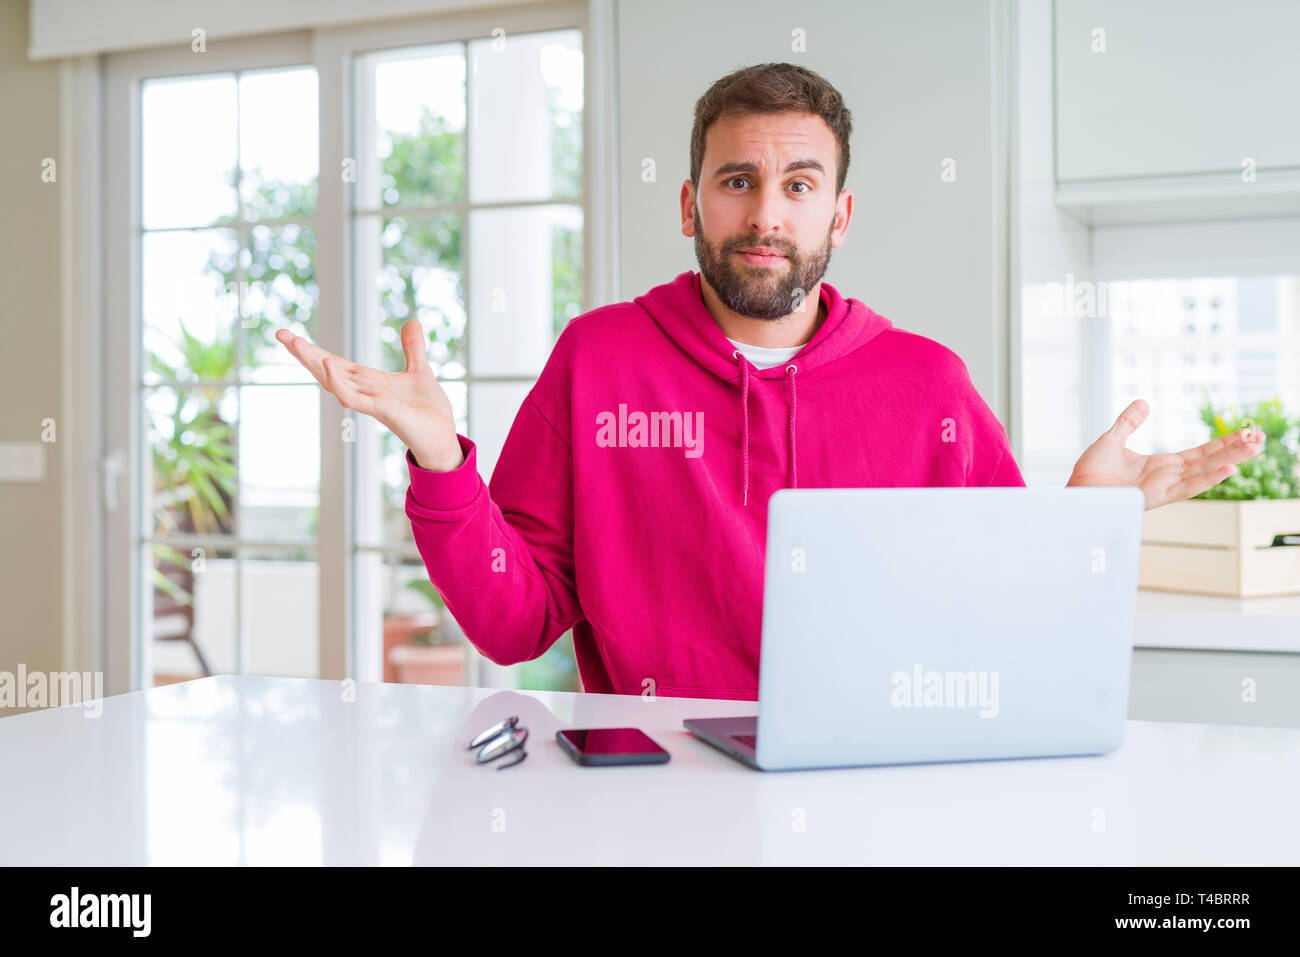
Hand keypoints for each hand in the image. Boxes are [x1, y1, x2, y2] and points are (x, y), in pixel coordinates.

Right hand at [274, 320, 464, 471]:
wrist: (443, 439)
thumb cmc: (427, 411)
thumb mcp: (420, 371)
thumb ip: (412, 348)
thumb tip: (411, 321)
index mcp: (369, 381)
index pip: (335, 362)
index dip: (314, 350)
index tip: (290, 335)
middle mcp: (364, 391)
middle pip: (327, 369)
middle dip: (304, 354)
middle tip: (280, 334)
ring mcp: (371, 401)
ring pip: (334, 382)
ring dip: (315, 364)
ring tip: (296, 343)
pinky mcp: (383, 411)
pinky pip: (354, 398)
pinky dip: (340, 382)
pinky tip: (328, 366)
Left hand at [1067, 399, 1264, 509]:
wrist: (1076, 491)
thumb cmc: (1090, 473)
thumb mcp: (1112, 439)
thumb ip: (1130, 422)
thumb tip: (1144, 402)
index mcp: (1161, 464)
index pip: (1201, 452)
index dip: (1223, 443)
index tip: (1246, 432)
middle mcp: (1168, 477)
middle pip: (1210, 461)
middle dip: (1236, 449)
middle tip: (1262, 437)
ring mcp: (1164, 487)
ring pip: (1205, 472)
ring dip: (1231, 460)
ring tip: (1255, 448)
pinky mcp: (1156, 497)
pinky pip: (1187, 487)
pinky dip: (1208, 478)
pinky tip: (1228, 469)